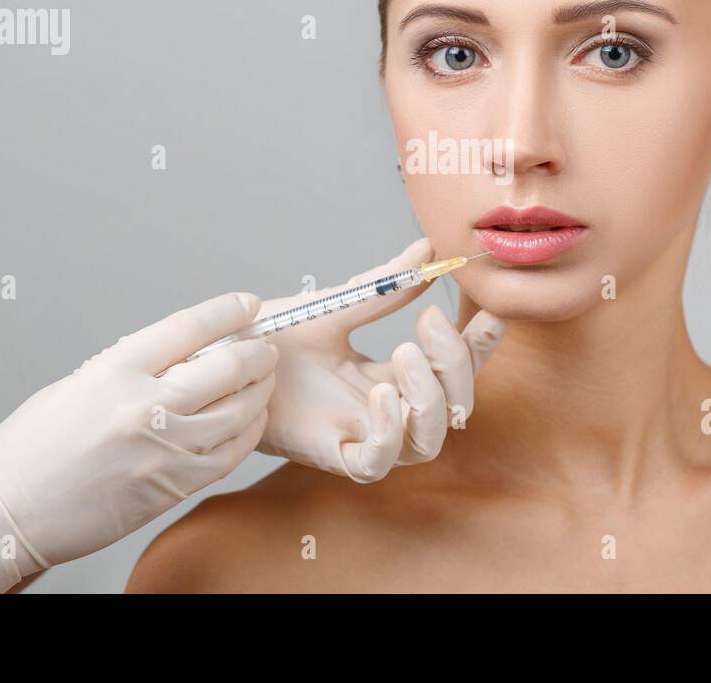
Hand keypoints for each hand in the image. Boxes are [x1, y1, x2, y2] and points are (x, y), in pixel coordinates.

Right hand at [0, 292, 276, 574]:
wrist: (8, 511)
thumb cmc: (33, 448)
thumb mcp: (81, 384)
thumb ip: (137, 368)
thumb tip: (189, 355)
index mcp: (115, 369)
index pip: (190, 326)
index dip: (227, 311)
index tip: (247, 304)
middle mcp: (145, 405)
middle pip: (228, 367)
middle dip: (256, 353)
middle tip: (265, 347)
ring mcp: (164, 448)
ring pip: (239, 411)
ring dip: (260, 391)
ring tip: (263, 381)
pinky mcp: (173, 485)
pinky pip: (231, 454)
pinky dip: (249, 433)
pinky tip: (250, 421)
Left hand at [256, 237, 505, 481]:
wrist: (221, 360)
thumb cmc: (272, 341)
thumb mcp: (338, 306)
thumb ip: (385, 286)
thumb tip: (427, 248)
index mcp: (391, 375)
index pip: (453, 369)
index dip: (478, 347)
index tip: (489, 312)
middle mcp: (384, 410)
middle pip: (454, 408)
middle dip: (457, 365)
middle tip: (431, 321)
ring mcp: (360, 435)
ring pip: (427, 443)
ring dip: (430, 399)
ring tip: (405, 354)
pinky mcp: (330, 455)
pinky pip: (376, 462)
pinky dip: (388, 431)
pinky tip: (379, 392)